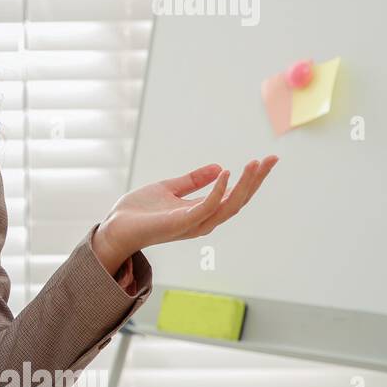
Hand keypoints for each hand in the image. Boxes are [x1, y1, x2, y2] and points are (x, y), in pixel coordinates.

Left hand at [93, 156, 279, 272]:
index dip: (252, 178)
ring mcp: (193, 223)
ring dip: (245, 184)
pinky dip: (218, 190)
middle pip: (239, 200)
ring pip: (229, 205)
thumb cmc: (139, 212)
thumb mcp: (168, 189)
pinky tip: (226, 173)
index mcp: (201, 212)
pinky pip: (206, 207)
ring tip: (256, 163)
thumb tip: (218, 167)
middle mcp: (203, 220)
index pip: (234, 195)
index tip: (267, 160)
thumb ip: (191, 181)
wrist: (115, 226)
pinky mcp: (181, 223)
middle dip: (257, 180)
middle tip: (272, 159)